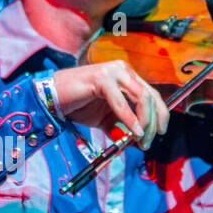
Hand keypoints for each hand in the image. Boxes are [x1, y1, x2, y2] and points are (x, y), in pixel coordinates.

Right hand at [52, 61, 168, 149]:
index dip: (160, 114)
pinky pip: (122, 102)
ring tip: (140, 139)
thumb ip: (121, 127)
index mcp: (127, 76)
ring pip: (142, 97)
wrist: (52, 98)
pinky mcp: (101, 78)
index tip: (159, 133)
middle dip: (153, 122)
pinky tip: (133, 131)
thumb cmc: (77, 105)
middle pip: (150, 96)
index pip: (152, 94)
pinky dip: (130, 118)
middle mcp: (123, 70)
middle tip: (147, 142)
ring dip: (144, 122)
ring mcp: (113, 72)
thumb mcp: (105, 120)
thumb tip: (138, 142)